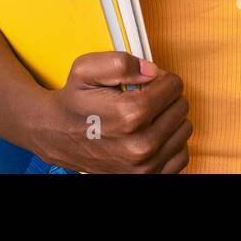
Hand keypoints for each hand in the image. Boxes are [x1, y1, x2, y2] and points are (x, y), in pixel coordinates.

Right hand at [30, 51, 192, 172]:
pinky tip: (152, 134)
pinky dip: (171, 143)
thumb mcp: (86, 69)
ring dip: (170, 119)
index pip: (174, 86)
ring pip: (184, 129)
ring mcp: (145, 166)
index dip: (161, 78)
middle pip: (181, 107)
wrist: (56, 135)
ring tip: (147, 117)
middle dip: (166, 97)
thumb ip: (121, 62)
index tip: (147, 82)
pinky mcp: (147, 178)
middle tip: (145, 98)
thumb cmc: (74, 101)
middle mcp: (140, 145)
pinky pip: (181, 155)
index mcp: (129, 115)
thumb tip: (151, 71)